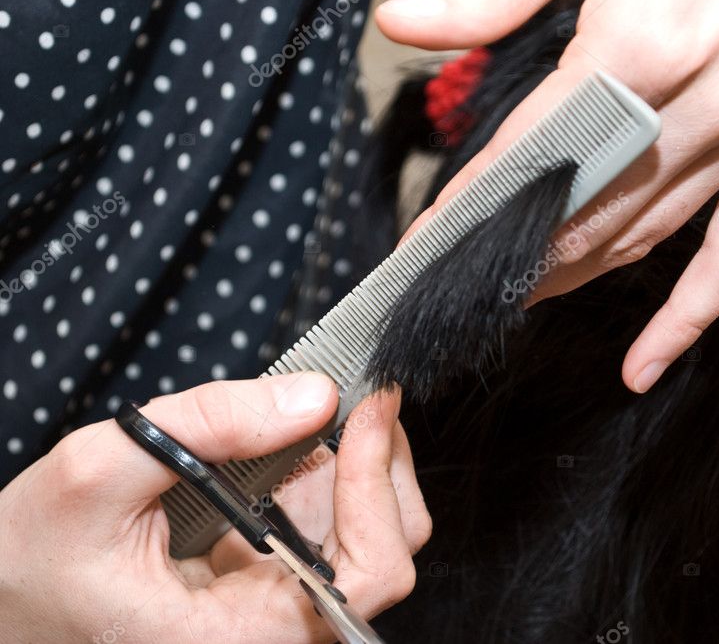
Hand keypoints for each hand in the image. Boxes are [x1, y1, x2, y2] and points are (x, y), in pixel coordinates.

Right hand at [0, 374, 428, 642]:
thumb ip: (207, 426)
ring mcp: (275, 611)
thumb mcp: (96, 473)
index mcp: (240, 637)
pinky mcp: (268, 586)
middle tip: (361, 399)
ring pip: (367, 541)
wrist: (5, 600)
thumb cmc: (31, 561)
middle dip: (379, 467)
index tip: (367, 410)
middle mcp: (271, 634)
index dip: (377, 488)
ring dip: (357, 470)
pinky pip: (329, 534)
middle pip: (384, 554)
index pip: (365, 575)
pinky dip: (328, 480)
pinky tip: (297, 448)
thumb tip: (314, 394)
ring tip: (326, 418)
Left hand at [377, 0, 718, 391]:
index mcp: (641, 47)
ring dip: (574, 277)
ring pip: (644, 240)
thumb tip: (404, 28)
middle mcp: (703, 104)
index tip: (426, 249)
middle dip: (512, 258)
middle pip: (581, 215)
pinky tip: (646, 360)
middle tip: (463, 286)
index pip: (527, 160)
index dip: (469, 211)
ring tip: (521, 299)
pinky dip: (689, 315)